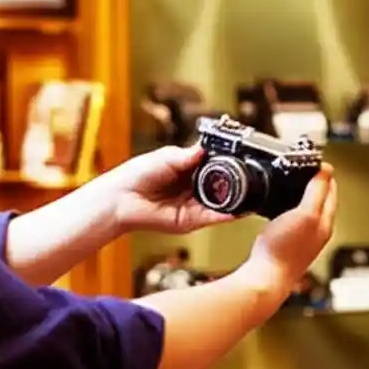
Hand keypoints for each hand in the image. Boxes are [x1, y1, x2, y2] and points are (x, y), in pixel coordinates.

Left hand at [106, 144, 237, 234]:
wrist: (121, 198)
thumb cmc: (137, 175)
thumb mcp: (167, 157)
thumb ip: (190, 154)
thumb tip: (208, 147)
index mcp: (189, 171)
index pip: (215, 168)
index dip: (227, 165)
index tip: (240, 160)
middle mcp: (194, 189)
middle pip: (220, 187)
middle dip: (233, 184)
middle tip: (247, 178)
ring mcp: (193, 206)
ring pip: (220, 204)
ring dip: (234, 201)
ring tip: (247, 194)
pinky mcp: (190, 220)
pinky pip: (212, 218)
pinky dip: (225, 215)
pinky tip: (235, 210)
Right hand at [240, 164, 337, 295]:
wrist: (266, 276)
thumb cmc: (285, 249)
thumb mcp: (306, 212)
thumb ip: (317, 191)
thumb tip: (326, 170)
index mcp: (326, 222)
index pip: (332, 191)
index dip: (325, 174)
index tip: (316, 162)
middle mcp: (318, 232)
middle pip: (322, 201)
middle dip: (316, 184)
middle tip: (306, 170)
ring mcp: (304, 240)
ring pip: (308, 211)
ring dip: (303, 196)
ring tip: (295, 184)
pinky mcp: (289, 244)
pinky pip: (294, 220)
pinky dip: (290, 209)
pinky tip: (280, 209)